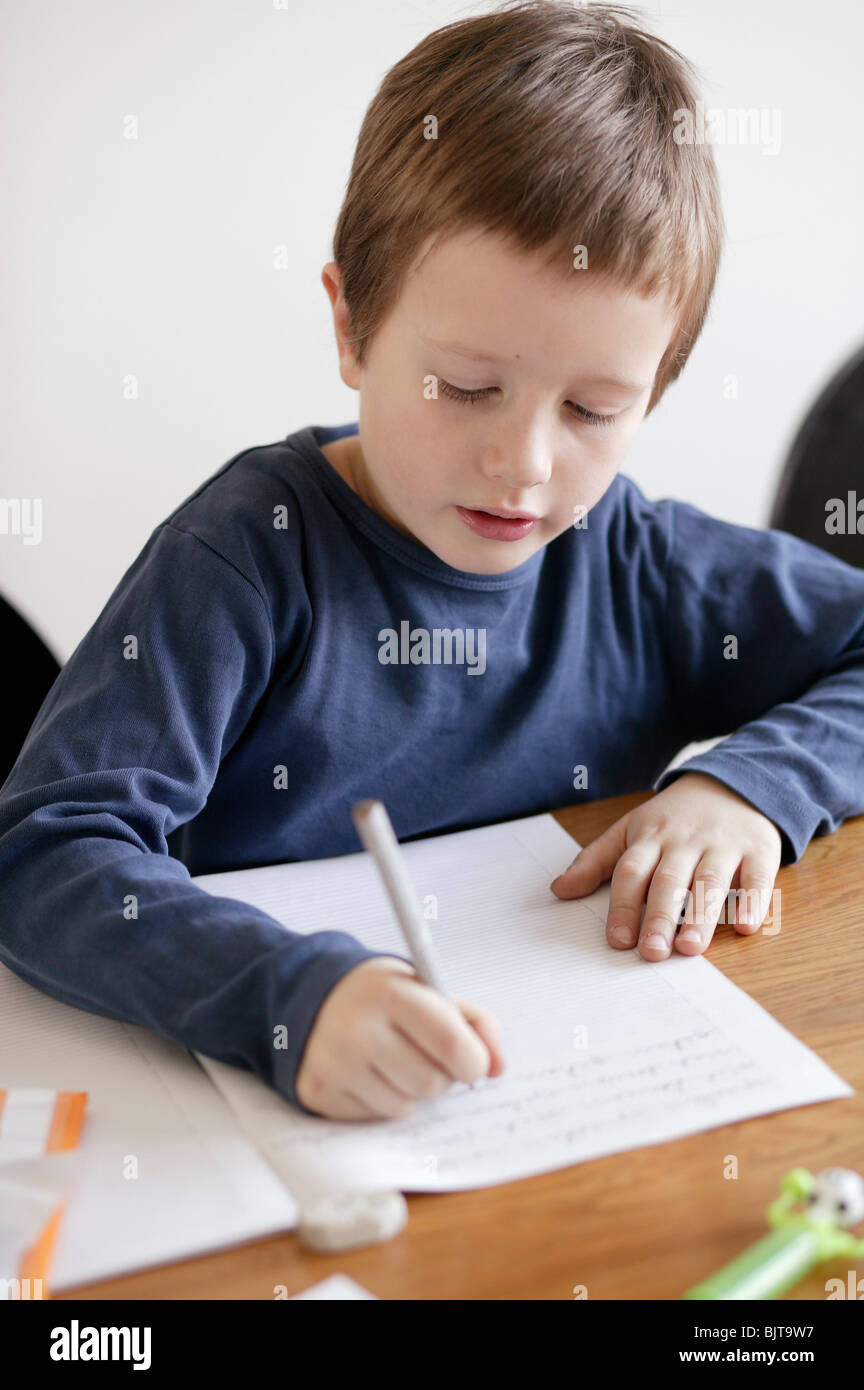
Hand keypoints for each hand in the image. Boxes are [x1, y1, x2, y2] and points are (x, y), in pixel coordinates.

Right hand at [295, 956, 504, 1119]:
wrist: (312, 996)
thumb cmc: (384, 996)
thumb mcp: (428, 989)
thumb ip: (474, 1022)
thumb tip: (497, 1068)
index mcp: (392, 993)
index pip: (453, 1045)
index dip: (474, 1062)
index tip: (472, 1061)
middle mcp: (359, 1029)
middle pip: (433, 1084)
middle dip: (440, 1074)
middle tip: (423, 1053)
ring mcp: (336, 1064)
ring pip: (405, 1106)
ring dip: (410, 1090)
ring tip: (393, 1060)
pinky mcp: (320, 1092)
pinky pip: (376, 1117)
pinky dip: (381, 1100)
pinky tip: (368, 1073)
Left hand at [549, 772, 781, 960]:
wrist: (731, 784)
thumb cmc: (674, 819)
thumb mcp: (630, 831)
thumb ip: (595, 861)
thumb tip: (558, 890)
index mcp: (650, 838)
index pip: (632, 872)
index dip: (624, 906)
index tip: (618, 940)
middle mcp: (685, 841)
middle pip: (669, 880)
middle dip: (659, 916)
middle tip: (652, 952)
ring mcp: (723, 844)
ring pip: (711, 881)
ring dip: (701, 915)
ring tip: (689, 948)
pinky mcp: (759, 849)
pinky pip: (758, 877)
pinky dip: (754, 901)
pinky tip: (746, 926)